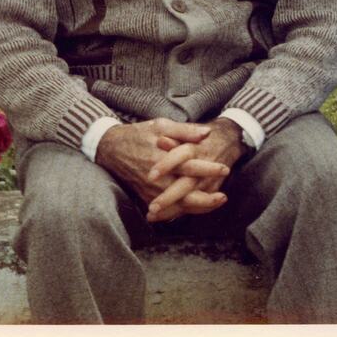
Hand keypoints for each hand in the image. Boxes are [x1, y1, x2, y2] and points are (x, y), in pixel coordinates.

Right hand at [96, 118, 231, 221]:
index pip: (190, 167)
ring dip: (197, 207)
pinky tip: (196, 208)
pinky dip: (182, 210)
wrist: (111, 148)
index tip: (225, 168)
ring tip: (215, 203)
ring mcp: (151, 190)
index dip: (209, 169)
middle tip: (223, 196)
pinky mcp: (146, 196)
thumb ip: (185, 131)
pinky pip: (167, 209)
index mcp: (163, 158)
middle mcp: (157, 178)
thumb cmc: (138, 134)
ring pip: (178, 206)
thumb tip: (207, 133)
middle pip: (185, 195)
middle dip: (206, 199)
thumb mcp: (161, 125)